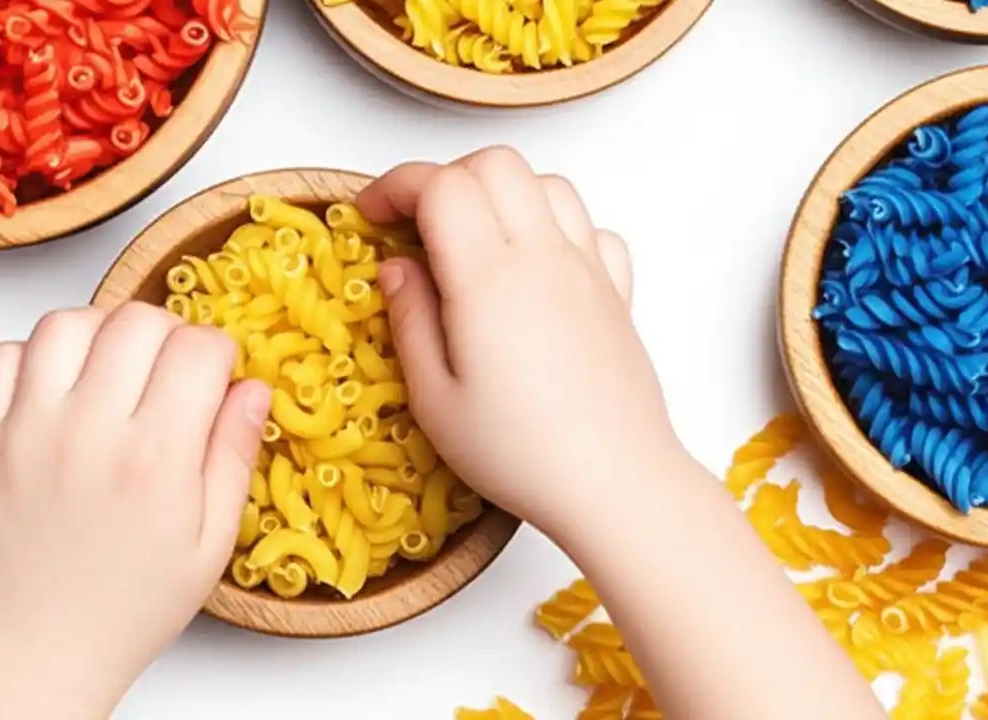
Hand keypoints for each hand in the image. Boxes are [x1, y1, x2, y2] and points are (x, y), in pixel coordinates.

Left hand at [0, 303, 268, 714]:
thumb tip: (253, 388)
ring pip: (67, 322)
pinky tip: (61, 388)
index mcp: (157, 457)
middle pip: (137, 320)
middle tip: (170, 372)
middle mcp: (90, 430)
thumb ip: (234, 457)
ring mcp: (28, 428)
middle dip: (168, 333)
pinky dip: (36, 355)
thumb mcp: (211, 544)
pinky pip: (3, 355)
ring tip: (114, 371)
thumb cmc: (129, 606)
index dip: (219, 352)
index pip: (198, 347)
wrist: (36, 649)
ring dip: (102, 332)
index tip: (215, 377)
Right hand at [357, 147, 681, 536]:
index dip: (395, 185)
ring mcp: (588, 270)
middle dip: (446, 178)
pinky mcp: (617, 293)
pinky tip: (535, 267)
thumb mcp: (435, 399)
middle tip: (416, 228)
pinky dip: (557, 226)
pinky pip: (591, 227)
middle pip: (496, 163)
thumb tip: (397, 267)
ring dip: (502, 193)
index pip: (441, 184)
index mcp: (490, 278)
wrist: (616, 483)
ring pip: (547, 183)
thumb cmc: (520, 454)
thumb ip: (410, 319)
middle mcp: (544, 257)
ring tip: (474, 243)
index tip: (370, 216)